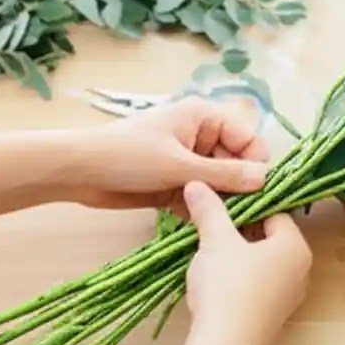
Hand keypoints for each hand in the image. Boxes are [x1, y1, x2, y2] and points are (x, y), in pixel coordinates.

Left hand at [61, 97, 270, 211]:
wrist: (78, 173)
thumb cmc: (128, 156)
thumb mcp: (180, 166)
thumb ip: (224, 175)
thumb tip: (266, 180)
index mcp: (204, 118)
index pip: (248, 140)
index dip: (257, 165)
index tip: (262, 194)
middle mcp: (200, 137)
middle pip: (236, 164)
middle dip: (239, 189)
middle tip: (243, 217)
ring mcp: (187, 162)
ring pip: (219, 185)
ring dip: (220, 204)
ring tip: (221, 224)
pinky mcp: (174, 184)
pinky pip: (200, 198)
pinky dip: (201, 211)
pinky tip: (199, 226)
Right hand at [182, 182, 312, 344]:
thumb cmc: (228, 286)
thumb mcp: (215, 241)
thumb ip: (209, 210)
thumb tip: (197, 183)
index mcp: (295, 246)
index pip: (274, 213)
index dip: (245, 206)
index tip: (220, 205)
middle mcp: (300, 270)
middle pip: (269, 238)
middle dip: (240, 231)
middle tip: (210, 227)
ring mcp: (288, 297)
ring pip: (262, 264)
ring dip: (237, 256)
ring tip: (208, 253)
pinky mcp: (273, 317)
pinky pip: (258, 287)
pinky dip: (239, 279)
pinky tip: (215, 283)